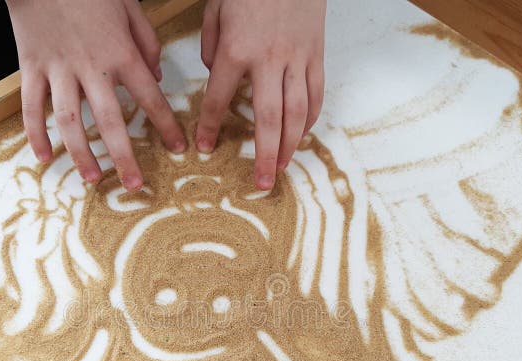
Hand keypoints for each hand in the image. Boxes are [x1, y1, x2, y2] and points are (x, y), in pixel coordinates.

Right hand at [7, 0, 186, 189]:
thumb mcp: (128, 5)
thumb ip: (146, 42)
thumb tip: (156, 76)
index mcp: (119, 53)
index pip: (149, 97)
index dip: (165, 125)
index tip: (177, 148)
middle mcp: (90, 67)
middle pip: (109, 120)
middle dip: (124, 156)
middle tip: (134, 185)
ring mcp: (57, 69)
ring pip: (68, 120)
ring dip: (81, 153)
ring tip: (93, 178)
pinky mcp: (31, 66)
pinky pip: (30, 106)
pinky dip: (34, 133)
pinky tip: (43, 157)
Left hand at [196, 0, 325, 189]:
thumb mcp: (216, 8)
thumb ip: (209, 44)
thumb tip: (212, 73)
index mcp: (236, 50)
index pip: (218, 99)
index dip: (210, 127)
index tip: (204, 148)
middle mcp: (268, 60)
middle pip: (268, 118)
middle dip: (264, 154)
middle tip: (261, 181)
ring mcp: (297, 60)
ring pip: (297, 113)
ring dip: (291, 145)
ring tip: (283, 167)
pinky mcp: (317, 55)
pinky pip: (316, 95)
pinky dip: (310, 120)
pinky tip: (301, 136)